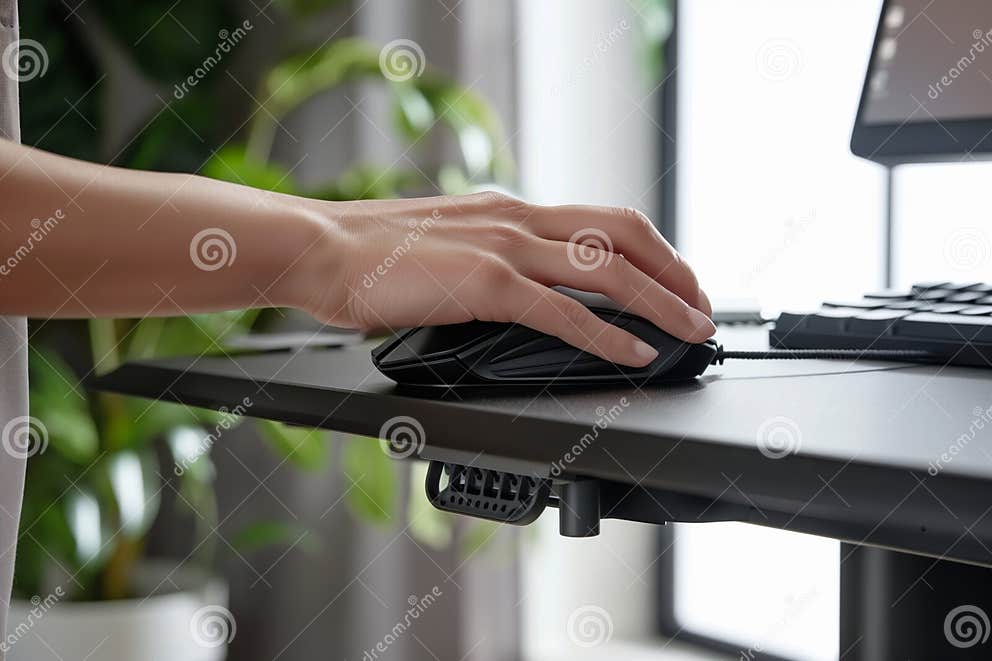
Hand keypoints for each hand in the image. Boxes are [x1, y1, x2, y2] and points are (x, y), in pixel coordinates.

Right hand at [297, 191, 714, 367]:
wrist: (322, 249)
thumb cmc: (374, 253)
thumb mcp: (451, 241)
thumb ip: (495, 255)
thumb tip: (530, 285)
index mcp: (512, 210)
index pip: (605, 219)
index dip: (655, 249)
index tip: (677, 278)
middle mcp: (517, 219)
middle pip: (624, 236)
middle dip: (675, 273)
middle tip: (702, 306)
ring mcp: (503, 248)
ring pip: (607, 270)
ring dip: (660, 303)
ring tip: (690, 330)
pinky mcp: (483, 284)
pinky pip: (562, 313)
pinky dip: (607, 335)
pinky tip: (635, 352)